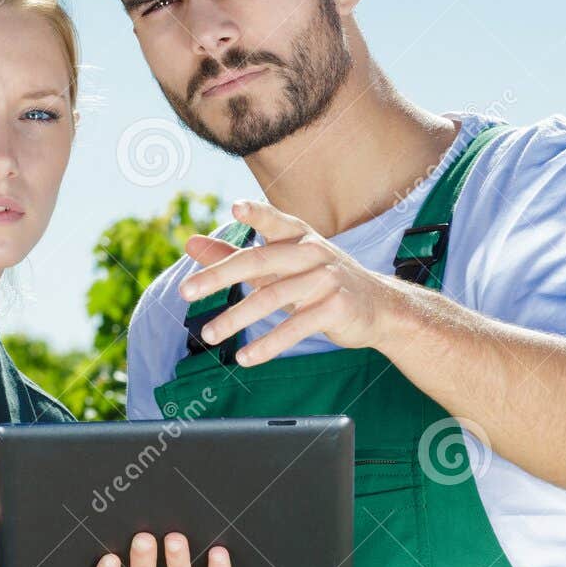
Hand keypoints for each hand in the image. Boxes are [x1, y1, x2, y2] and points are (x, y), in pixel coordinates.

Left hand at [177, 198, 411, 365]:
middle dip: (220, 276)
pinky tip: (244, 358)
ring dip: (236, 319)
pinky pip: (296, 328)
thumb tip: (189, 243)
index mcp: (297, 236)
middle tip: (185, 290)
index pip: (274, 221)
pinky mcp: (336, 309)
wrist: (379, 308)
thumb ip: (233, 255)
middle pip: (260, 261)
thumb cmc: (317, 282)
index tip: (235, 208)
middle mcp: (313, 252)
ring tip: (209, 335)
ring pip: (273, 298)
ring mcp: (327, 280)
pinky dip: (268, 345)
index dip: (257, 214)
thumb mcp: (278, 265)